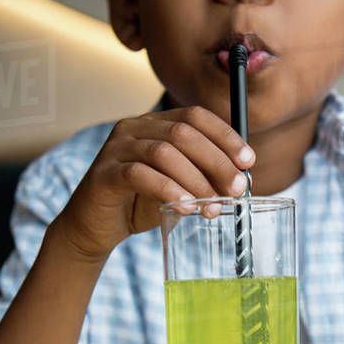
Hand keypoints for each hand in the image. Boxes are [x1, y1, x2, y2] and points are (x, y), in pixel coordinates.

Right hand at [57, 106, 254, 260]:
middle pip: (183, 133)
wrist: (95, 227)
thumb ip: (201, 177)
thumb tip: (240, 181)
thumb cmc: (139, 203)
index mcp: (155, 124)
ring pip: (164, 153)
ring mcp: (116, 148)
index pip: (196, 116)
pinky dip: (168, 190)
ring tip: (213, 206)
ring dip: (196, 180)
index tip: (248, 161)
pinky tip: (185, 207)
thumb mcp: (177, 185)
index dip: (225, 136)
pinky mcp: (105, 173)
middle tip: (237, 189)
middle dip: (216, 161)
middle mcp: (134, 127)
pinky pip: (140, 175)